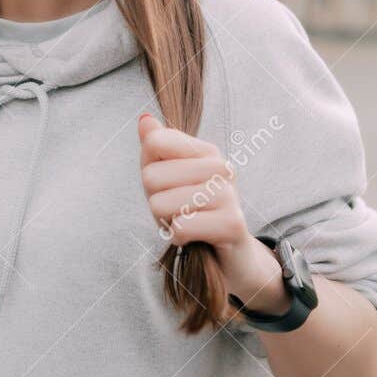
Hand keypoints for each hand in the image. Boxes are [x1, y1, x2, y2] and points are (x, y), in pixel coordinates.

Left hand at [136, 113, 282, 305]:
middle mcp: (221, 166)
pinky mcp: (232, 223)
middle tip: (180, 212)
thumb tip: (145, 119)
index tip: (169, 187)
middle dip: (156, 201)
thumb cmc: (194, 214)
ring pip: (161, 204)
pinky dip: (179, 238)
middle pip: (151, 176)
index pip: (154, 142)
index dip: (150, 171)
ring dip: (167, 222)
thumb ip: (155, 148)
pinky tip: (195, 238)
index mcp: (207, 151)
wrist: (229, 257)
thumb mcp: (168, 180)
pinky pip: (180, 227)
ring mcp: (229, 194)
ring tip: (189, 223)